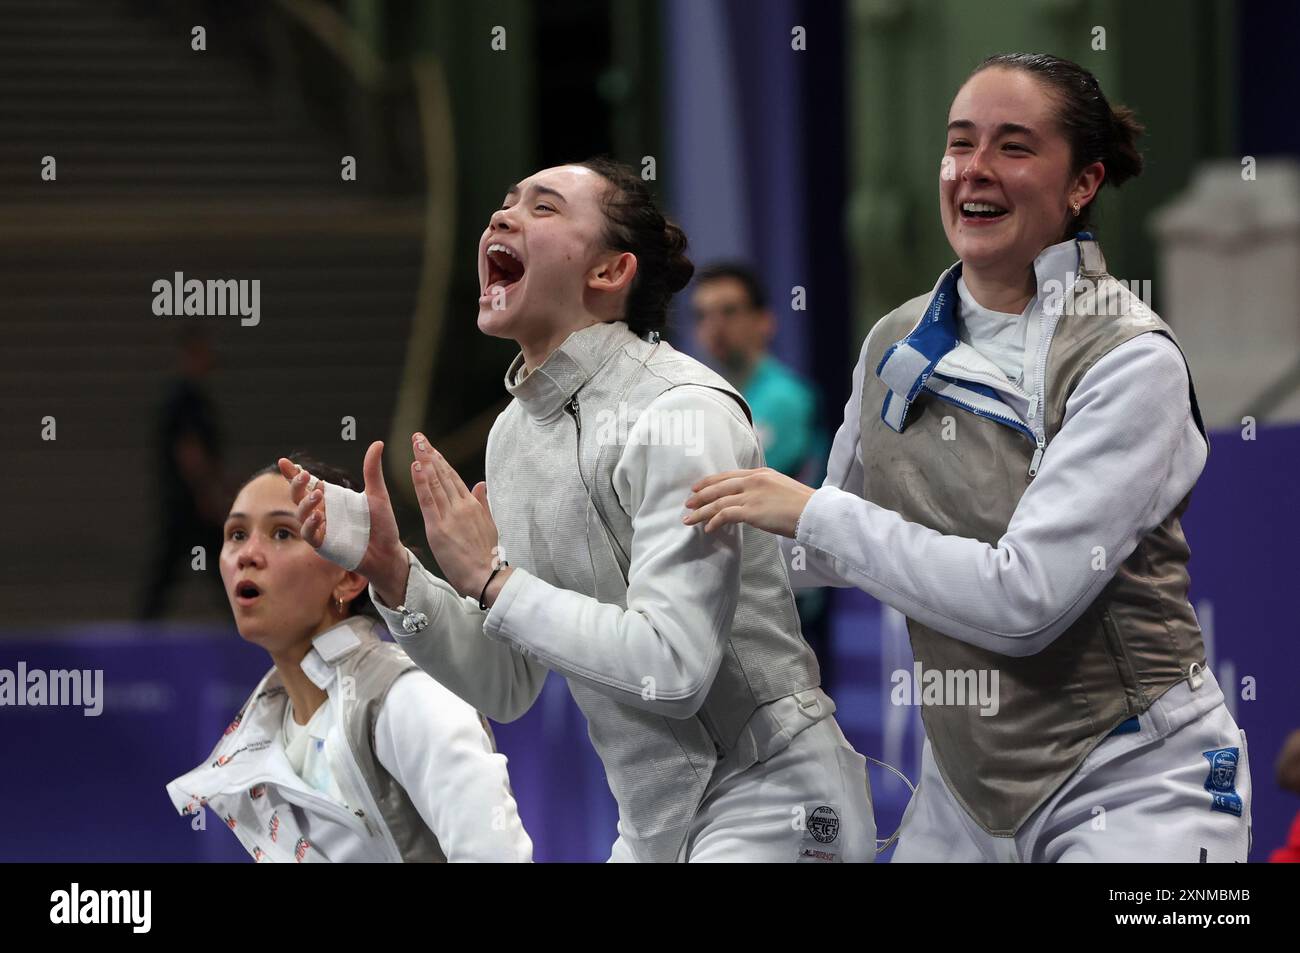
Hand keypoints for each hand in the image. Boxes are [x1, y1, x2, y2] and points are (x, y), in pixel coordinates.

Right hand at [277, 441, 407, 604]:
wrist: (389, 551)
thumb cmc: (381, 525)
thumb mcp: (377, 495)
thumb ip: (372, 471)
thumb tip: (378, 443)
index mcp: (331, 499)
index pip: (308, 484)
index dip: (293, 474)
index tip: (284, 462)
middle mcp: (322, 512)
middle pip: (298, 496)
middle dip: (297, 485)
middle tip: (305, 475)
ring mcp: (321, 529)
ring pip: (301, 515)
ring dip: (305, 503)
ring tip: (318, 494)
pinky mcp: (324, 546)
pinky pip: (310, 535)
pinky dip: (311, 525)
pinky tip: (319, 516)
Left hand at [409, 433, 507, 600]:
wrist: (486, 576)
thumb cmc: (486, 555)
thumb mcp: (489, 525)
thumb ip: (482, 503)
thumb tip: (481, 484)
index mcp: (472, 505)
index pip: (453, 478)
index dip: (441, 461)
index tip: (431, 447)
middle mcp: (462, 506)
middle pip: (443, 475)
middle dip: (430, 454)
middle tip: (419, 437)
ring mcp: (451, 515)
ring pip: (436, 483)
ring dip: (425, 461)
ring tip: (416, 444)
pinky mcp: (439, 528)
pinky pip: (428, 500)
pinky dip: (422, 482)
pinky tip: (417, 466)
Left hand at [682, 467, 814, 536]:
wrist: (816, 512)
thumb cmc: (804, 506)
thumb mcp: (782, 489)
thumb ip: (765, 491)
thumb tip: (754, 502)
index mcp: (761, 473)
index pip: (729, 475)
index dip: (710, 482)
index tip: (697, 488)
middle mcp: (754, 480)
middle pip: (719, 486)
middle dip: (700, 496)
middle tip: (688, 504)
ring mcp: (752, 495)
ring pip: (718, 501)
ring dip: (701, 511)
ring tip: (689, 519)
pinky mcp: (752, 511)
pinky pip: (725, 515)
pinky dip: (713, 521)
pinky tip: (708, 528)